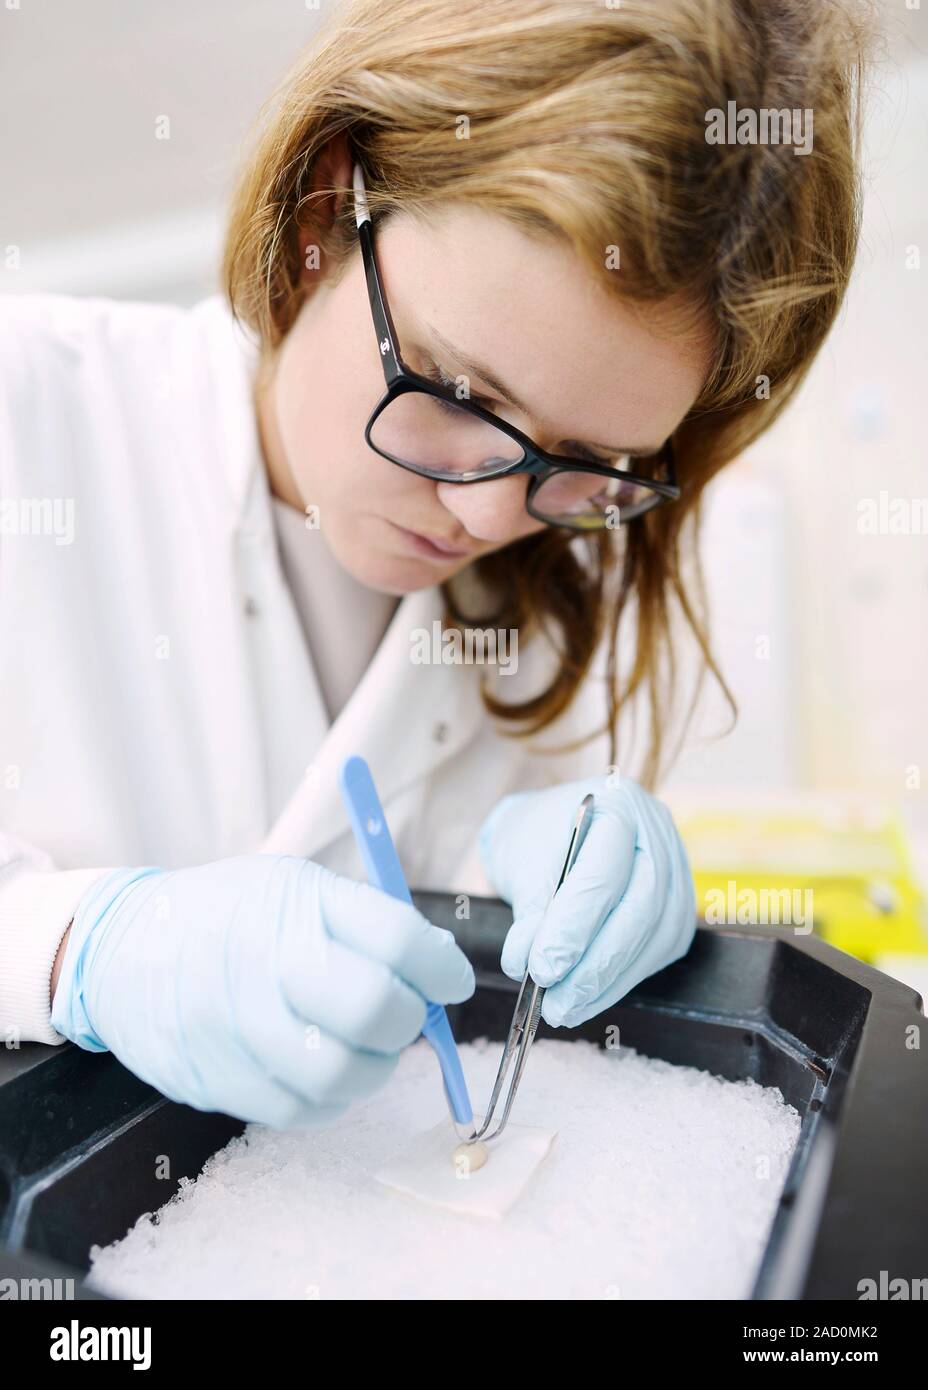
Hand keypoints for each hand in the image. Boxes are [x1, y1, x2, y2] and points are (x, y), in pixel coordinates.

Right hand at [51, 854, 473, 1127]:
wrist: (122, 948)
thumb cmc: (228, 914)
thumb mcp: (293, 886)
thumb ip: (366, 920)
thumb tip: (442, 967)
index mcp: (295, 903)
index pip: (396, 938)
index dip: (441, 967)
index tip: (448, 979)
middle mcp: (265, 961)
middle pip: (375, 1010)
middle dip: (410, 1020)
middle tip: (404, 1014)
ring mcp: (235, 1026)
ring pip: (342, 1075)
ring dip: (374, 1068)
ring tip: (365, 1046)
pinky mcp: (216, 1080)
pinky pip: (301, 1112)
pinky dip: (331, 1098)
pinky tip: (323, 1068)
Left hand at [478, 775, 694, 1026]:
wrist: (558, 832)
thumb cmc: (539, 838)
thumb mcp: (523, 862)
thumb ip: (531, 912)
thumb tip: (526, 966)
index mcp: (619, 806)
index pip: (604, 873)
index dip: (574, 927)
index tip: (540, 969)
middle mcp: (658, 836)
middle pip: (639, 908)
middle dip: (595, 965)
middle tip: (554, 1003)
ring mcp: (677, 872)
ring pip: (654, 938)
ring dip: (607, 983)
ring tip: (563, 1009)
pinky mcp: (677, 910)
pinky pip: (657, 952)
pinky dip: (619, 982)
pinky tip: (588, 997)